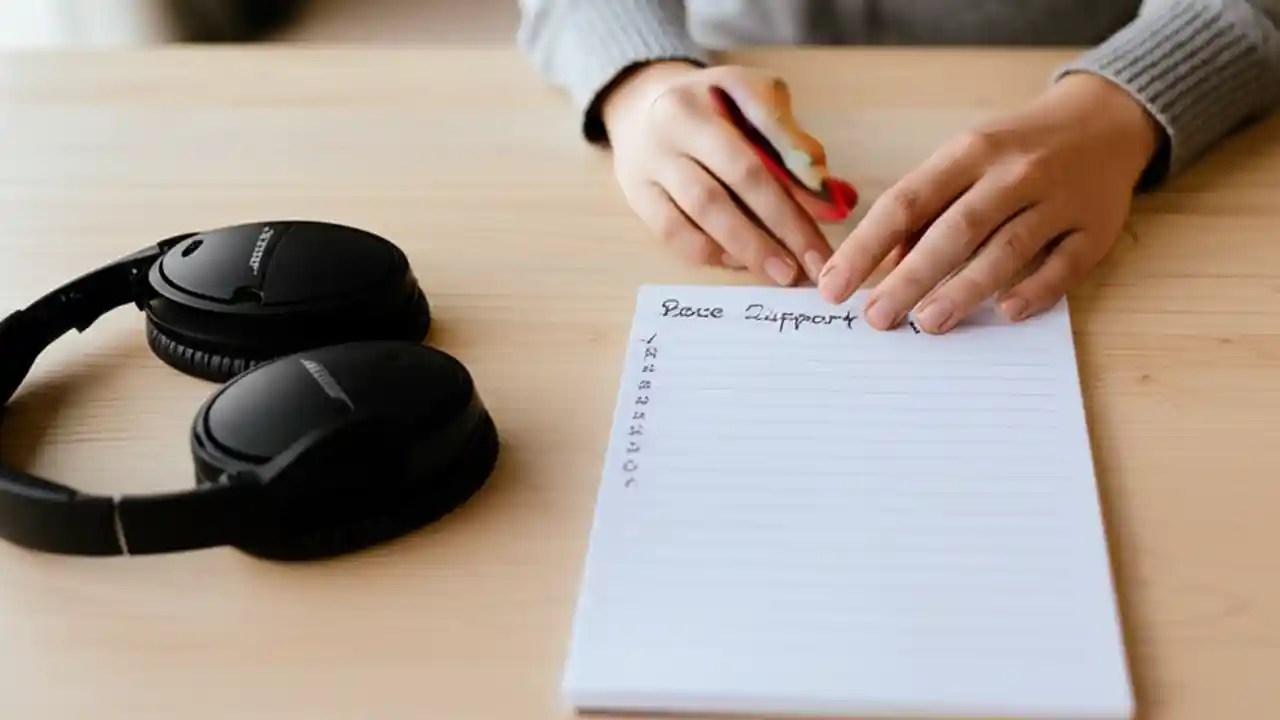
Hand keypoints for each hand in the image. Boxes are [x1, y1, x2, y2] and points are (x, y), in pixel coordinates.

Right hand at [602, 62, 833, 284]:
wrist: (640, 106)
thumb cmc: (712, 105)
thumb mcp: (753, 97)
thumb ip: (789, 141)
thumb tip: (828, 198)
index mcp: (715, 89)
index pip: (769, 133)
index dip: (803, 180)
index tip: (834, 217)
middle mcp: (676, 122)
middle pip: (739, 176)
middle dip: (783, 224)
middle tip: (812, 263)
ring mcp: (651, 159)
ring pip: (704, 208)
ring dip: (748, 246)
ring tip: (780, 272)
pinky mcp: (637, 193)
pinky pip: (672, 232)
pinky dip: (709, 251)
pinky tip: (737, 262)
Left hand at [817, 73, 1162, 331]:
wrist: (1104, 122)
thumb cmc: (1013, 152)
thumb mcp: (962, 161)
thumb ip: (923, 213)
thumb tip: (876, 272)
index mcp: (968, 152)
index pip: (906, 202)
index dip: (866, 246)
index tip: (833, 285)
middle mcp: (1012, 173)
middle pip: (955, 230)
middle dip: (911, 276)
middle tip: (877, 317)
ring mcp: (1058, 199)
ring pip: (1007, 248)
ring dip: (965, 288)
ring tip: (928, 322)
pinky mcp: (1094, 227)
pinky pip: (1064, 263)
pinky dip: (1036, 288)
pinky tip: (1006, 312)